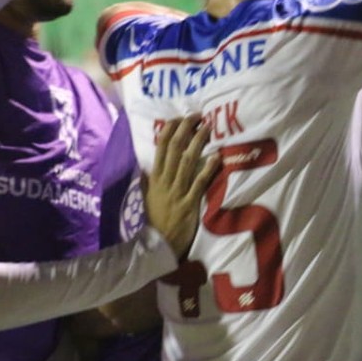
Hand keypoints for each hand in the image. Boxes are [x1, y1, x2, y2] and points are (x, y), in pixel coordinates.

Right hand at [144, 116, 219, 257]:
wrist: (157, 245)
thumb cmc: (154, 221)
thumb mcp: (146, 198)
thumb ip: (147, 181)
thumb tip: (145, 165)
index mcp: (154, 178)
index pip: (160, 148)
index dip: (169, 130)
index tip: (178, 117)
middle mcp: (165, 182)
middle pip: (174, 150)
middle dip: (185, 130)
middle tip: (196, 115)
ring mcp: (177, 192)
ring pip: (187, 162)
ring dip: (197, 143)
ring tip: (207, 127)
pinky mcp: (189, 205)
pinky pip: (199, 184)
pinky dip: (207, 170)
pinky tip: (217, 157)